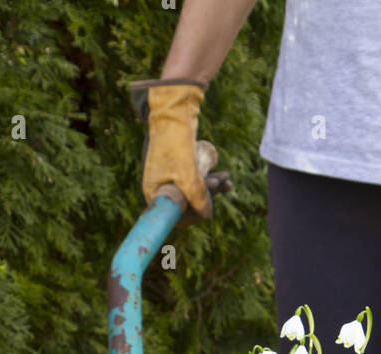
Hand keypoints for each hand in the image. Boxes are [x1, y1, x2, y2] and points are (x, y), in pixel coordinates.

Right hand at [129, 79, 232, 220]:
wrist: (174, 109)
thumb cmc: (175, 142)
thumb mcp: (188, 175)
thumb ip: (198, 198)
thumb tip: (207, 215)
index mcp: (154, 192)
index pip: (174, 217)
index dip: (192, 217)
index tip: (207, 210)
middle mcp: (160, 186)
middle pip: (187, 204)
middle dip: (208, 197)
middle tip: (223, 184)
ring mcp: (169, 176)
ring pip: (194, 191)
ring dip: (213, 188)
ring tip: (226, 177)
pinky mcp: (179, 165)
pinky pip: (196, 179)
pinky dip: (210, 180)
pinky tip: (225, 178)